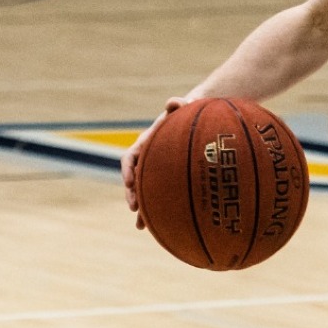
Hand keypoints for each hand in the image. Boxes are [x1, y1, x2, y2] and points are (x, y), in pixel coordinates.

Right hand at [121, 96, 190, 227]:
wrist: (198, 118)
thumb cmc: (190, 112)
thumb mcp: (186, 107)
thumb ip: (179, 104)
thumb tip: (174, 101)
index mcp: (148, 142)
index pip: (131, 156)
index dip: (128, 169)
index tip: (130, 181)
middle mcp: (149, 157)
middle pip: (135, 178)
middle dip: (132, 193)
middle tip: (133, 207)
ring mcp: (157, 169)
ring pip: (145, 190)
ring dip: (141, 207)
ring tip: (141, 225)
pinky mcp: (168, 177)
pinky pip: (159, 194)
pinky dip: (156, 209)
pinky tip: (157, 226)